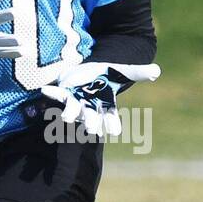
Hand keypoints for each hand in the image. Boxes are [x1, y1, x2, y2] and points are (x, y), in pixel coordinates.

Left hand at [39, 60, 160, 138]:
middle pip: (91, 118)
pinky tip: (45, 90)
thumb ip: (138, 72)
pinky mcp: (63, 93)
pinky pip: (56, 94)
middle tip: (92, 129)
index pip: (110, 116)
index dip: (112, 122)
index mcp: (105, 104)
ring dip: (69, 113)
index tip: (115, 130)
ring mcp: (75, 101)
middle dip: (91, 123)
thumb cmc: (105, 76)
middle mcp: (90, 107)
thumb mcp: (121, 71)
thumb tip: (157, 71)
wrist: (86, 74)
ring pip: (73, 110)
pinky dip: (51, 93)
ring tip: (65, 118)